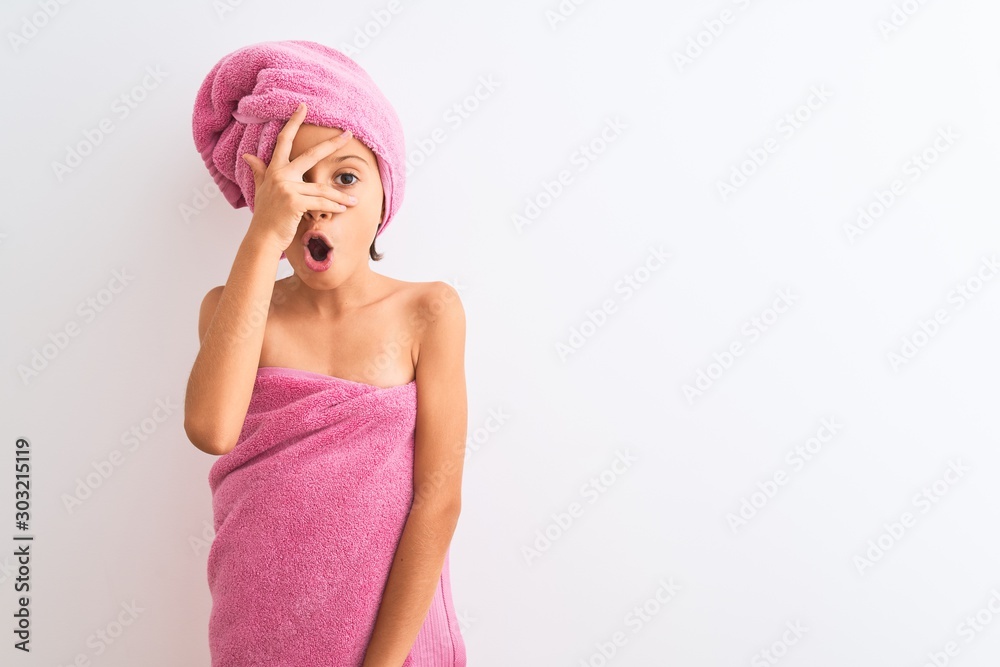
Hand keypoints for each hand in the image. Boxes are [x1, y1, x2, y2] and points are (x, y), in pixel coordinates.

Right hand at [241, 102, 356, 253]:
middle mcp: (280, 175)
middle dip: (331, 144)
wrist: (263, 237)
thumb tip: (248, 155)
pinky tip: (343, 210)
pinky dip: (333, 207)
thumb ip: (259, 171)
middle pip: (310, 155)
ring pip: (321, 188)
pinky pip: (320, 203)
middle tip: (348, 133)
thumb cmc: (266, 214)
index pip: (284, 140)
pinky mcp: (294, 202)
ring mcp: (287, 188)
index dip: (294, 122)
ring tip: (353, 200)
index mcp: (274, 169)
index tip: (303, 107)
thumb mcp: (261, 189)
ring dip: (340, 196)